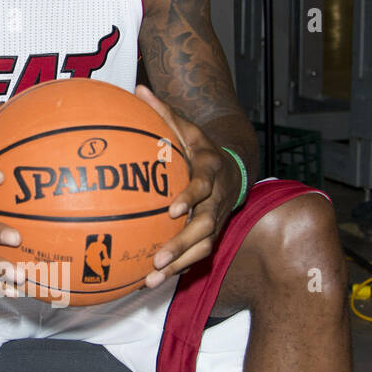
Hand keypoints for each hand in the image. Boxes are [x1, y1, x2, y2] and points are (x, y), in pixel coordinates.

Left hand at [133, 84, 241, 287]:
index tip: (173, 209)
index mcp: (211, 172)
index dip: (191, 197)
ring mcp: (215, 220)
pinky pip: (195, 256)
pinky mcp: (210, 235)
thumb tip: (138, 88)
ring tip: (151, 281)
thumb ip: (164, 111)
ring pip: (202, 248)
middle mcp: (217, 201)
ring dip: (178, 265)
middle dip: (182, 245)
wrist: (232, 168)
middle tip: (158, 260)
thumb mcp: (187, 126)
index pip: (204, 186)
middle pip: (204, 227)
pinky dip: (177, 270)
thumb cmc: (200, 146)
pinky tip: (148, 283)